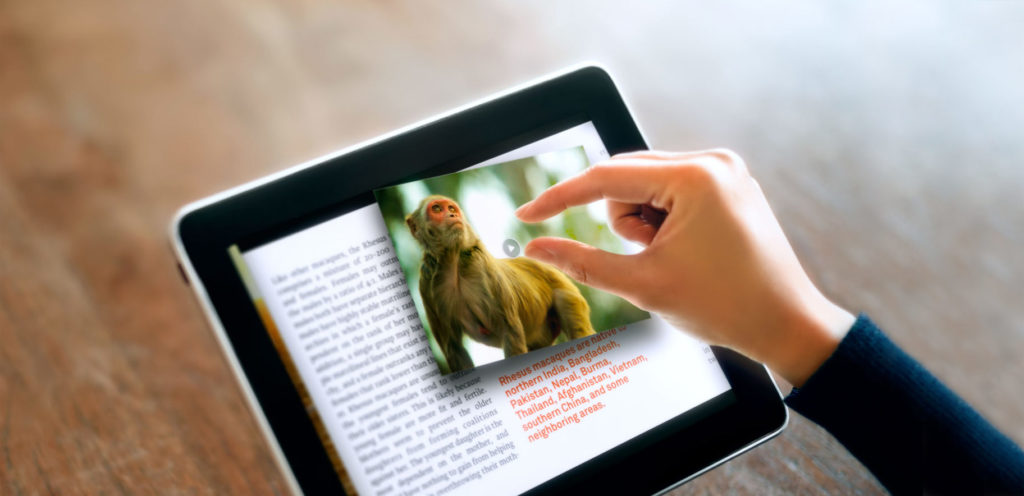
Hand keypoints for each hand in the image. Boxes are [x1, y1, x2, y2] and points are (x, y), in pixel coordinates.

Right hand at [514, 150, 854, 385]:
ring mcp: (724, 170)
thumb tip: (535, 249)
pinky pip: (671, 191)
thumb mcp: (644, 285)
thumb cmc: (725, 307)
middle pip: (626, 178)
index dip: (559, 199)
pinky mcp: (728, 183)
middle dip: (624, 222)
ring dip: (643, 223)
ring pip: (645, 186)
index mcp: (695, 178)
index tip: (527, 215)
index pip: (605, 178)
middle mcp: (712, 161)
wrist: (787, 325)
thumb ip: (582, 261)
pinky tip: (686, 249)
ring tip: (673, 257)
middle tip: (648, 257)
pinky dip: (663, 220)